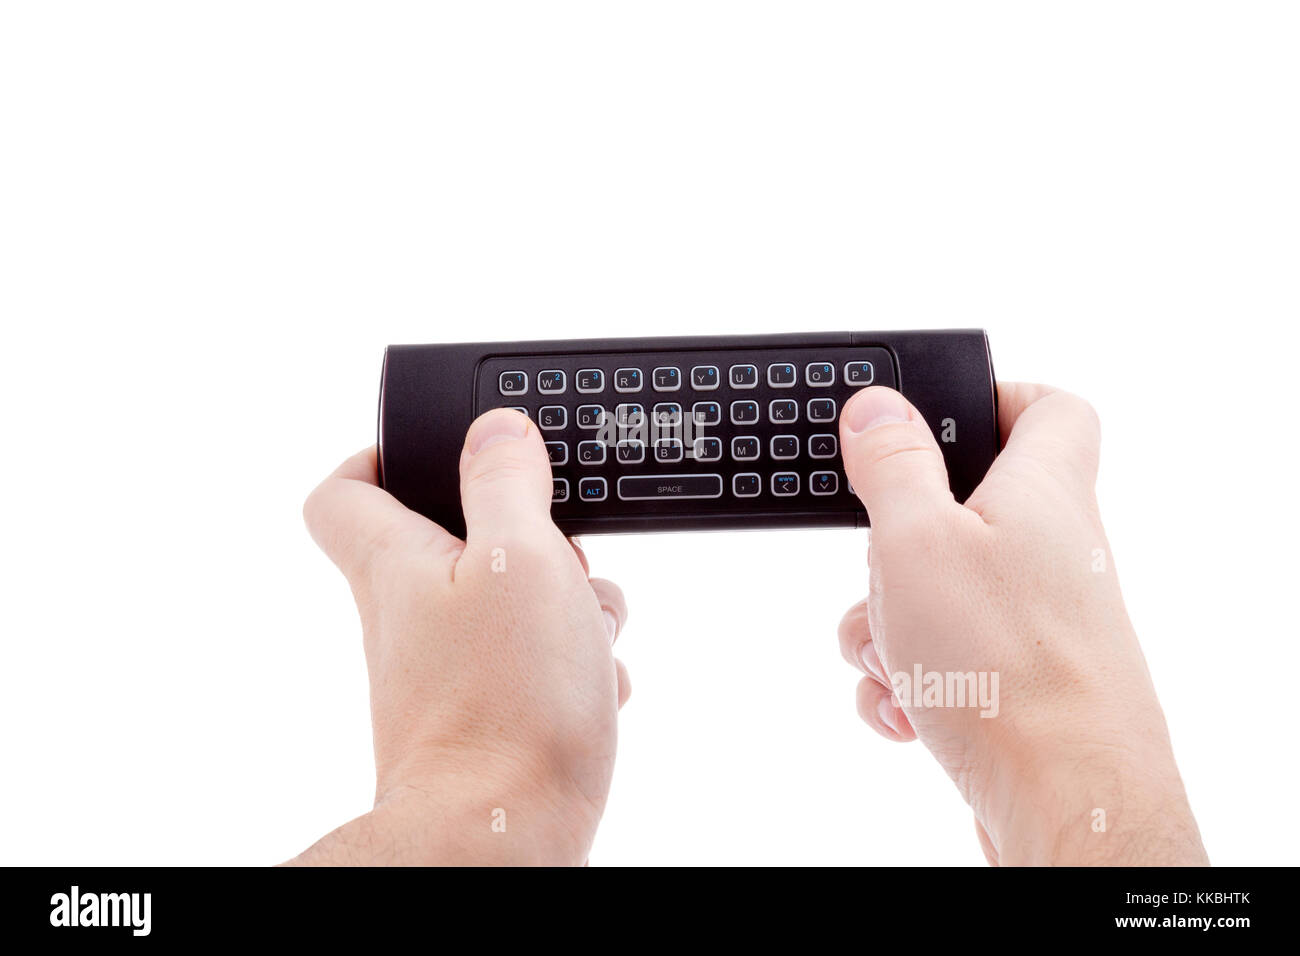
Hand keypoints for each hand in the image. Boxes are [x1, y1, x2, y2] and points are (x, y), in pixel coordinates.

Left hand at [288, 409, 629, 865]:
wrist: (503, 838)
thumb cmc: (504, 705)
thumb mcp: (519, 558)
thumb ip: (505, 482)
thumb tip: (495, 430)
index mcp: (399, 566)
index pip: (344, 491)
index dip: (380, 455)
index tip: (438, 449)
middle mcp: (412, 618)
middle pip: (451, 542)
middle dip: (521, 533)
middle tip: (556, 545)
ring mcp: (448, 671)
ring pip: (505, 603)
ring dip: (562, 601)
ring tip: (588, 627)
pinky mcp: (487, 716)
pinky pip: (531, 664)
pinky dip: (572, 660)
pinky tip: (599, 680)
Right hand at [836, 383, 1206, 865]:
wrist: (1065, 803)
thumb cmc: (1007, 668)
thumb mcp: (917, 541)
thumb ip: (894, 464)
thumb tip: (878, 407)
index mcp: (1042, 491)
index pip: (1048, 406)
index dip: (991, 396)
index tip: (930, 415)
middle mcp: (1049, 551)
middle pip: (962, 510)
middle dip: (894, 543)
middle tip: (880, 565)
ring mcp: (1035, 620)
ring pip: (938, 593)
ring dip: (888, 623)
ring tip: (897, 657)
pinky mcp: (1015, 681)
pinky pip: (943, 659)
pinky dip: (910, 679)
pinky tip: (909, 709)